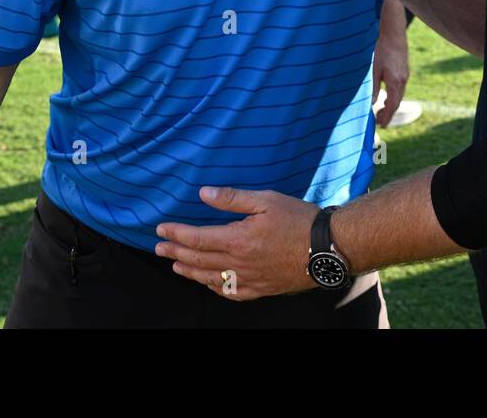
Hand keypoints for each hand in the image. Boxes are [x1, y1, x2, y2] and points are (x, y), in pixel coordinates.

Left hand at [156, 187, 319, 300]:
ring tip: (175, 265)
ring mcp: (249, 279)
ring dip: (189, 271)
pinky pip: (230, 292)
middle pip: (198, 259)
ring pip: (210, 278)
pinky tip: (208, 283)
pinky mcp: (261, 289)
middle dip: (176, 252)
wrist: (327, 248)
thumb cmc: (298, 219)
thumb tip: (203, 193)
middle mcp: (238, 263)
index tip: (160, 230)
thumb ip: (233, 198)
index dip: (176, 234)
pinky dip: (214, 287)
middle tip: (159, 248)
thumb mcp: (266, 200)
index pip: (197, 238)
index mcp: (237, 239)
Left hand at [372, 0, 408, 127]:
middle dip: (388, 112)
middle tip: (379, 121)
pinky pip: (399, 86)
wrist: (392, 29)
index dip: (386, 116)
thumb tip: (370, 103)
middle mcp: (403, 78)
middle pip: (397, 101)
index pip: (392, 105)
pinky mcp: (404, 67)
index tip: (381, 125)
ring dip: (390, 103)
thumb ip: (371, 87)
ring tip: (380, 110)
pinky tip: (385, 93)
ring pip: (399, 93)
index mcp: (395, 80)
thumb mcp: (372, 68)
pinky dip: (393, 94)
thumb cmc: (380, 47)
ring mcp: (405, 73)